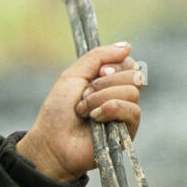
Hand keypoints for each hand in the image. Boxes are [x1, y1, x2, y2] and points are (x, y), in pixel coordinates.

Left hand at [14, 43, 144, 182]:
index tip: (99, 72)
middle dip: (105, 82)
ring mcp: (125, 114)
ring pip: (132, 92)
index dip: (116, 65)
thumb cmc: (59, 110)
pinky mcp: (128, 132)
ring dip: (102, 97)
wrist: (52, 140)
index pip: (129, 64)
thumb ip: (98, 57)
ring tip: (84, 110)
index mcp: (109, 82)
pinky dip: (110, 109)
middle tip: (85, 94)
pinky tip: (94, 118)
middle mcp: (120, 96)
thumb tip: (127, 46)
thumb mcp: (74, 75)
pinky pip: (132, 111)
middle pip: (133, 76)